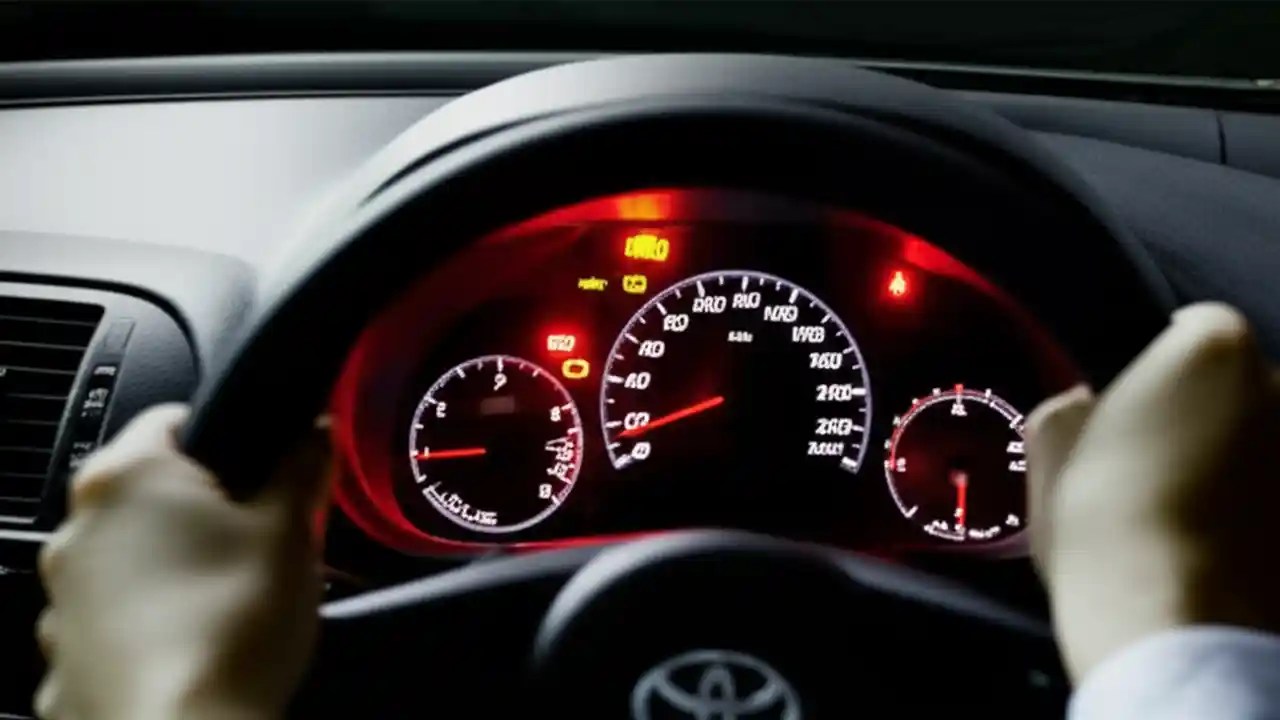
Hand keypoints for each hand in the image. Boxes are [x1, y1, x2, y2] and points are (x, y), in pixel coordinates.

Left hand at [36, 405, 329, 719]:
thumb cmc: (232, 624)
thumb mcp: (291, 530)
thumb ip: (302, 466)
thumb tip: (312, 434)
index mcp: (127, 477)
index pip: (174, 419)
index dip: (229, 436)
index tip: (265, 466)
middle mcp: (79, 529)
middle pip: (153, 493)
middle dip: (205, 510)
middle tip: (261, 539)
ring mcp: (65, 597)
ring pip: (131, 559)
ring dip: (173, 567)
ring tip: (232, 599)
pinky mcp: (67, 655)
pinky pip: (115, 622)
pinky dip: (151, 624)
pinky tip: (197, 643)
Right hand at [1027, 303, 1279, 682]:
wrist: (1173, 623)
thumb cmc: (1102, 517)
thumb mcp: (1050, 445)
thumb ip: (1072, 408)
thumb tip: (1086, 409)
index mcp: (1213, 347)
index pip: (1196, 326)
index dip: (1161, 365)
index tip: (1136, 406)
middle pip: (1240, 386)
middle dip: (1208, 414)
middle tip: (1159, 463)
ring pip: (1264, 446)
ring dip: (1236, 466)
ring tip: (1190, 516)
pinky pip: (1273, 501)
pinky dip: (1257, 515)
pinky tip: (1218, 551)